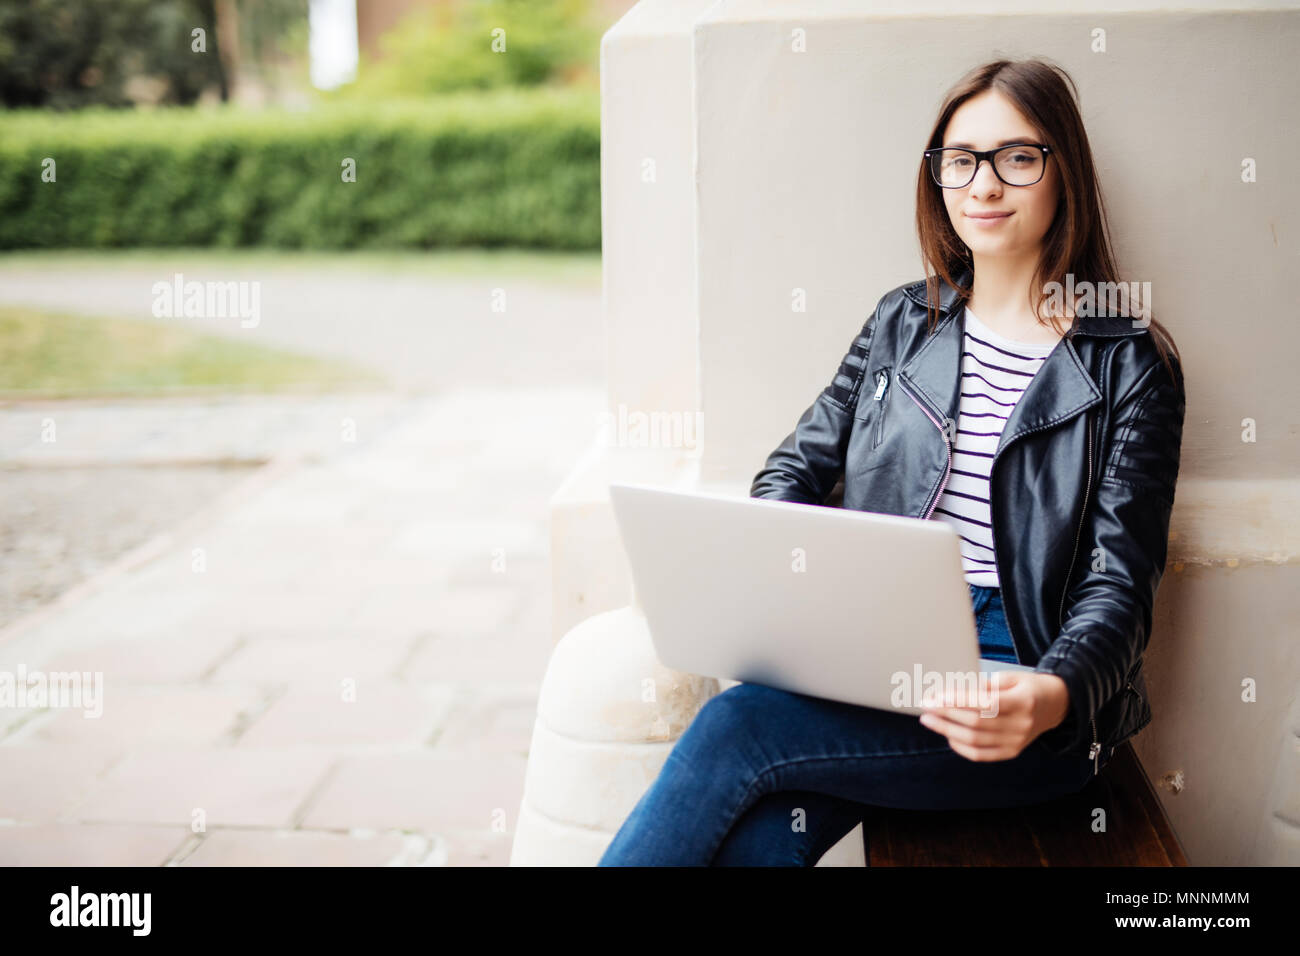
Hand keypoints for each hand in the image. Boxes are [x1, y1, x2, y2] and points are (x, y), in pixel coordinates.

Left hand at [917, 671, 1069, 761]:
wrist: (1055, 705)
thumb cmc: (1028, 687)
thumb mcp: (1011, 677)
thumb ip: (985, 685)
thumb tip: (953, 690)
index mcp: (1022, 702)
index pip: (984, 704)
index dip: (958, 701)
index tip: (936, 696)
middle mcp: (1021, 725)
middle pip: (976, 724)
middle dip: (946, 714)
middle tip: (926, 705)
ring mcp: (1016, 742)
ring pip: (974, 741)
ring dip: (947, 730)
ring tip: (929, 720)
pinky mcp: (1011, 752)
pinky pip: (981, 755)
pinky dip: (961, 747)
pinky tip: (947, 735)